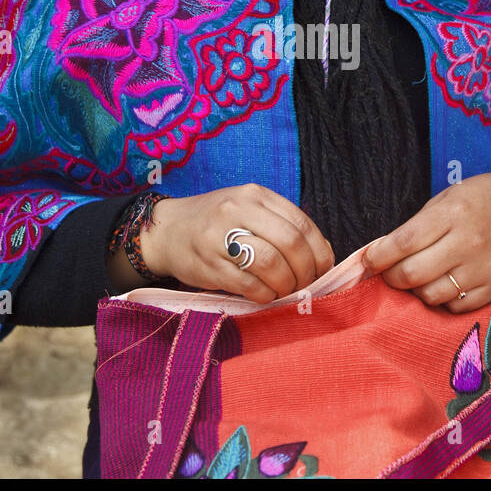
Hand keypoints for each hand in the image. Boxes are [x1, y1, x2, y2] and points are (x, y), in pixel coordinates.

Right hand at [139, 184, 333, 303]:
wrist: (168, 231)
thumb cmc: (217, 223)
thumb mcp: (249, 210)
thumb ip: (281, 224)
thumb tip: (321, 255)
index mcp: (255, 195)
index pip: (301, 223)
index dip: (319, 251)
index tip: (323, 269)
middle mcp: (238, 210)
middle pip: (290, 243)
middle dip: (306, 270)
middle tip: (306, 284)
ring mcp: (220, 237)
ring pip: (271, 265)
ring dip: (286, 285)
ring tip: (284, 291)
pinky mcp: (208, 264)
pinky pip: (248, 285)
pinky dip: (264, 295)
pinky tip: (264, 295)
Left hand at [360, 171, 490, 312]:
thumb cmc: (478, 201)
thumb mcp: (444, 200)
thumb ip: (415, 227)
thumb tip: (380, 256)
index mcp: (452, 213)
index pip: (403, 243)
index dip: (378, 257)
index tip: (369, 261)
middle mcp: (469, 242)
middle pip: (414, 274)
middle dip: (392, 277)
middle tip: (390, 273)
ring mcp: (485, 268)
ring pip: (432, 295)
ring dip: (416, 291)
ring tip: (419, 278)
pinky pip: (456, 306)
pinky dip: (442, 299)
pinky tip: (443, 284)